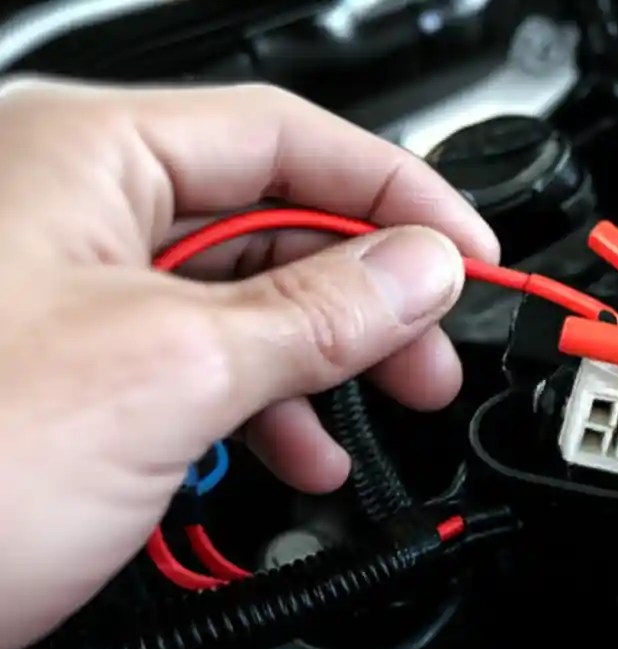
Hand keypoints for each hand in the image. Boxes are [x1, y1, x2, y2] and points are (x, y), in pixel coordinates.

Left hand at [0, 78, 497, 648]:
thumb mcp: (169, 374)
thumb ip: (318, 312)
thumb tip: (420, 269)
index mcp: (83, 155)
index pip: (287, 137)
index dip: (397, 195)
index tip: (468, 255)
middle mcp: (71, 210)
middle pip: (270, 221)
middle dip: (366, 294)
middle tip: (431, 351)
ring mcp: (65, 296)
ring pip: (239, 302)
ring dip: (321, 365)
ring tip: (374, 418)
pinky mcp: (65, 374)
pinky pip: (193, 363)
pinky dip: (259, 409)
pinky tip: (293, 457)